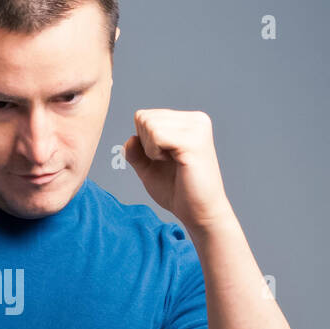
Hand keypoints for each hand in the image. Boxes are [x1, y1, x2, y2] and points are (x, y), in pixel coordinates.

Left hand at [123, 109, 231, 231]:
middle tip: (167, 163)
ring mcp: (197, 128)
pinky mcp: (193, 141)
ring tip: (172, 163)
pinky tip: (173, 163)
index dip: (143, 142)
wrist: (199, 212)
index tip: (164, 158)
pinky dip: (155, 153)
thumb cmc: (178, 191)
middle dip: (146, 145)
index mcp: (188, 121)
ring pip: (149, 125)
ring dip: (151, 150)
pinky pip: (156, 135)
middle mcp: (195, 119)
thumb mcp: (149, 169)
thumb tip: (130, 139)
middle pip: (144, 118)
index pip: (144, 116)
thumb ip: (136, 153)